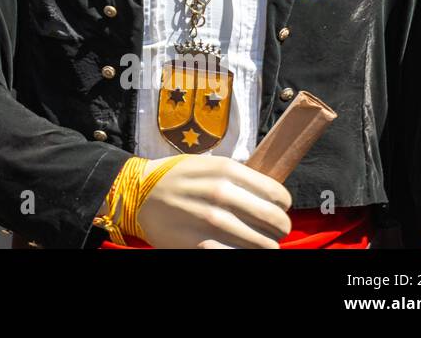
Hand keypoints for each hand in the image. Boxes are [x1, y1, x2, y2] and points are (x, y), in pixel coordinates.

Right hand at [136, 154, 292, 247]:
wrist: (138, 195)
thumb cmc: (175, 178)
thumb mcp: (207, 164)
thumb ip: (238, 176)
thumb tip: (270, 194)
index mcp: (227, 171)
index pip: (279, 196)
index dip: (282, 206)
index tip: (276, 209)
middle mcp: (223, 194)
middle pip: (276, 222)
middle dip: (278, 229)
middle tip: (270, 230)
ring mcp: (213, 222)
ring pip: (264, 245)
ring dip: (264, 245)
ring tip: (255, 242)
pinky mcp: (202, 244)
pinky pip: (240, 255)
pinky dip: (244, 253)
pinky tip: (238, 248)